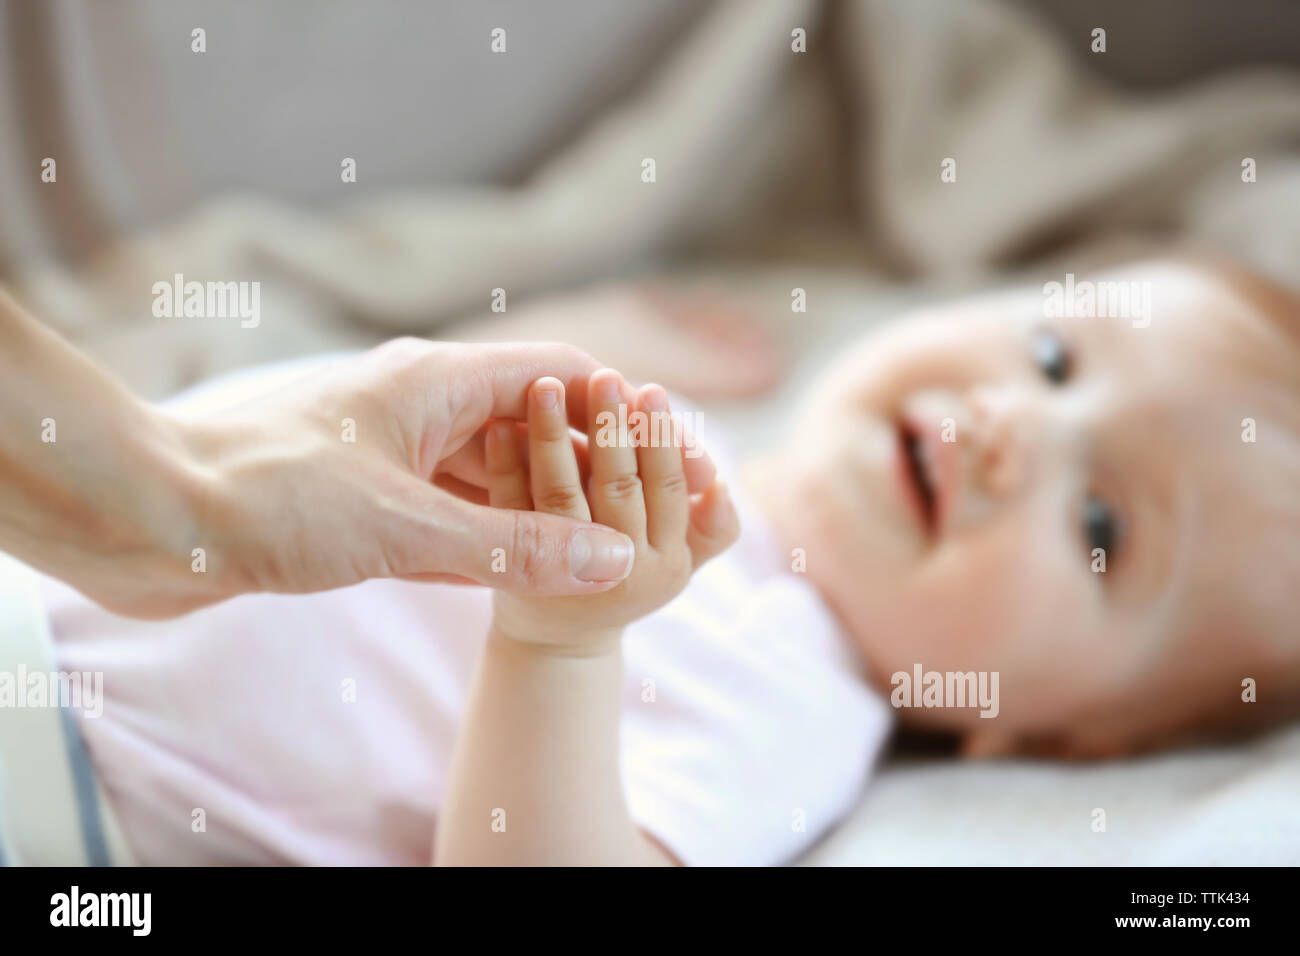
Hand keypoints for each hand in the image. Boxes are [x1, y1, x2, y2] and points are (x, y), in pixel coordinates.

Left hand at [174, 339, 722, 615]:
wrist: (150, 520)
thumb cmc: (266, 499)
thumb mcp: (404, 528)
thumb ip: (513, 547)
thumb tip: (611, 562)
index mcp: (437, 383)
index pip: (561, 376)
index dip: (624, 411)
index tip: (674, 455)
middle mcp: (422, 407)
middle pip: (535, 423)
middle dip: (595, 465)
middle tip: (654, 511)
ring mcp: (394, 451)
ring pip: (494, 471)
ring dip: (545, 503)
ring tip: (604, 545)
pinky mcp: (366, 497)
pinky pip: (453, 508)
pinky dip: (494, 533)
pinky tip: (525, 567)